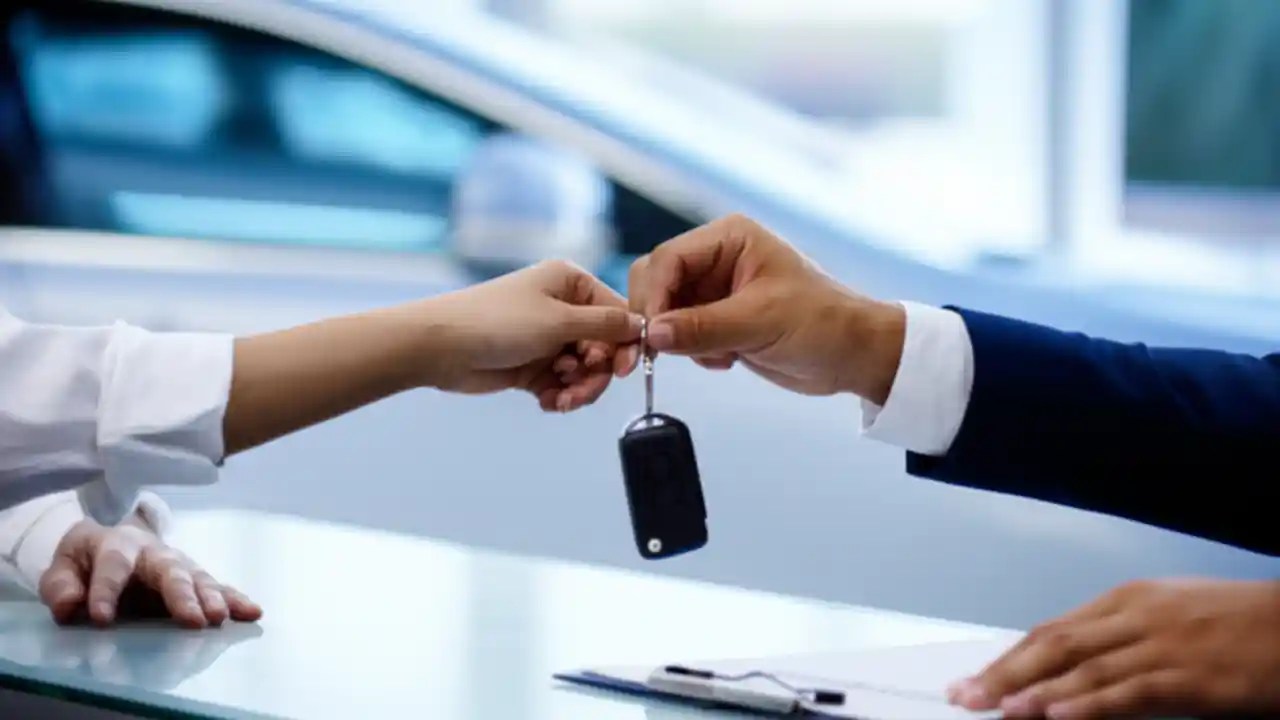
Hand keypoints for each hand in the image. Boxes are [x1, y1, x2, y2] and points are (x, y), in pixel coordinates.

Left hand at [39, 519, 262, 628]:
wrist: (113, 545)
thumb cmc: (86, 562)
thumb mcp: (62, 569)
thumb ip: (61, 586)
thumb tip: (72, 605)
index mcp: (117, 544)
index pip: (112, 565)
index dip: (105, 590)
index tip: (100, 619)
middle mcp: (155, 551)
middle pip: (169, 569)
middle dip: (181, 594)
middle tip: (193, 619)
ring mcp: (179, 564)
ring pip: (198, 578)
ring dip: (211, 598)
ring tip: (219, 619)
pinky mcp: (195, 579)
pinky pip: (219, 588)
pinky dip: (235, 599)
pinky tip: (251, 613)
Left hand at [417, 260, 642, 410]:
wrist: (440, 347)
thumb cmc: (499, 322)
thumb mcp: (559, 321)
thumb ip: (605, 325)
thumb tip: (643, 325)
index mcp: (571, 284)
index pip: (618, 314)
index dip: (625, 344)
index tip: (623, 371)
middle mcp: (563, 308)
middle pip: (604, 348)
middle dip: (596, 373)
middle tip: (579, 390)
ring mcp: (548, 338)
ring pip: (584, 371)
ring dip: (578, 389)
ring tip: (560, 400)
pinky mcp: (533, 366)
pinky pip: (562, 384)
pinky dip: (560, 395)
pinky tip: (548, 402)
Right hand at [625, 214, 903, 401]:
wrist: (853, 355)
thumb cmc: (822, 324)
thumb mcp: (761, 323)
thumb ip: (703, 327)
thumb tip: (652, 334)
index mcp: (729, 238)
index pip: (668, 259)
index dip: (654, 297)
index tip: (651, 334)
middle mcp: (717, 258)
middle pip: (657, 281)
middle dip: (658, 318)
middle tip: (661, 353)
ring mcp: (715, 289)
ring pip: (665, 310)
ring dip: (678, 339)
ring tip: (717, 356)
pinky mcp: (717, 318)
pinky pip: (680, 332)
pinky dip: (692, 351)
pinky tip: (727, 360)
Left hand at [948, 578, 1279, 718]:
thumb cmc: (1240, 623)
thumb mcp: (1170, 618)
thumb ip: (1120, 636)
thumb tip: (1070, 666)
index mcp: (1126, 601)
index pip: (1051, 630)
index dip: (1008, 656)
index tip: (975, 677)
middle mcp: (1134, 617)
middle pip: (1053, 645)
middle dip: (1004, 673)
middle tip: (965, 696)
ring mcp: (1160, 644)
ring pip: (1083, 667)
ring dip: (1035, 691)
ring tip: (998, 709)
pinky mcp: (1189, 676)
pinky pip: (1130, 691)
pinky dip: (1090, 704)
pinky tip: (1058, 715)